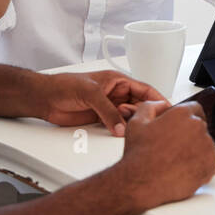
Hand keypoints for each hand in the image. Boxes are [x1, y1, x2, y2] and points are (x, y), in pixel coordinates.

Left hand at [40, 70, 164, 135]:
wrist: (45, 98)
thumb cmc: (64, 85)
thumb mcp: (91, 93)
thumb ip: (108, 111)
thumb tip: (122, 127)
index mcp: (119, 81)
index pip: (145, 89)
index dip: (158, 98)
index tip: (169, 108)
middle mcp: (117, 94)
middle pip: (140, 104)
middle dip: (148, 113)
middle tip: (152, 123)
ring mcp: (109, 107)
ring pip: (130, 117)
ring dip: (134, 123)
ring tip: (136, 128)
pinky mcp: (101, 119)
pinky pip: (118, 125)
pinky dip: (122, 130)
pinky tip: (124, 133)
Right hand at [116, 100, 214, 210]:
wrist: (141, 184)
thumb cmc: (139, 156)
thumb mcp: (136, 123)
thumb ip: (150, 107)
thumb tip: (161, 105)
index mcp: (182, 114)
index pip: (194, 109)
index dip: (187, 118)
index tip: (182, 127)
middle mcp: (197, 127)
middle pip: (200, 127)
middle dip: (189, 136)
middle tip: (173, 148)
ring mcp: (207, 146)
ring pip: (205, 146)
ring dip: (195, 151)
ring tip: (175, 161)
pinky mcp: (211, 165)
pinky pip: (210, 162)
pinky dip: (200, 167)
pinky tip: (183, 170)